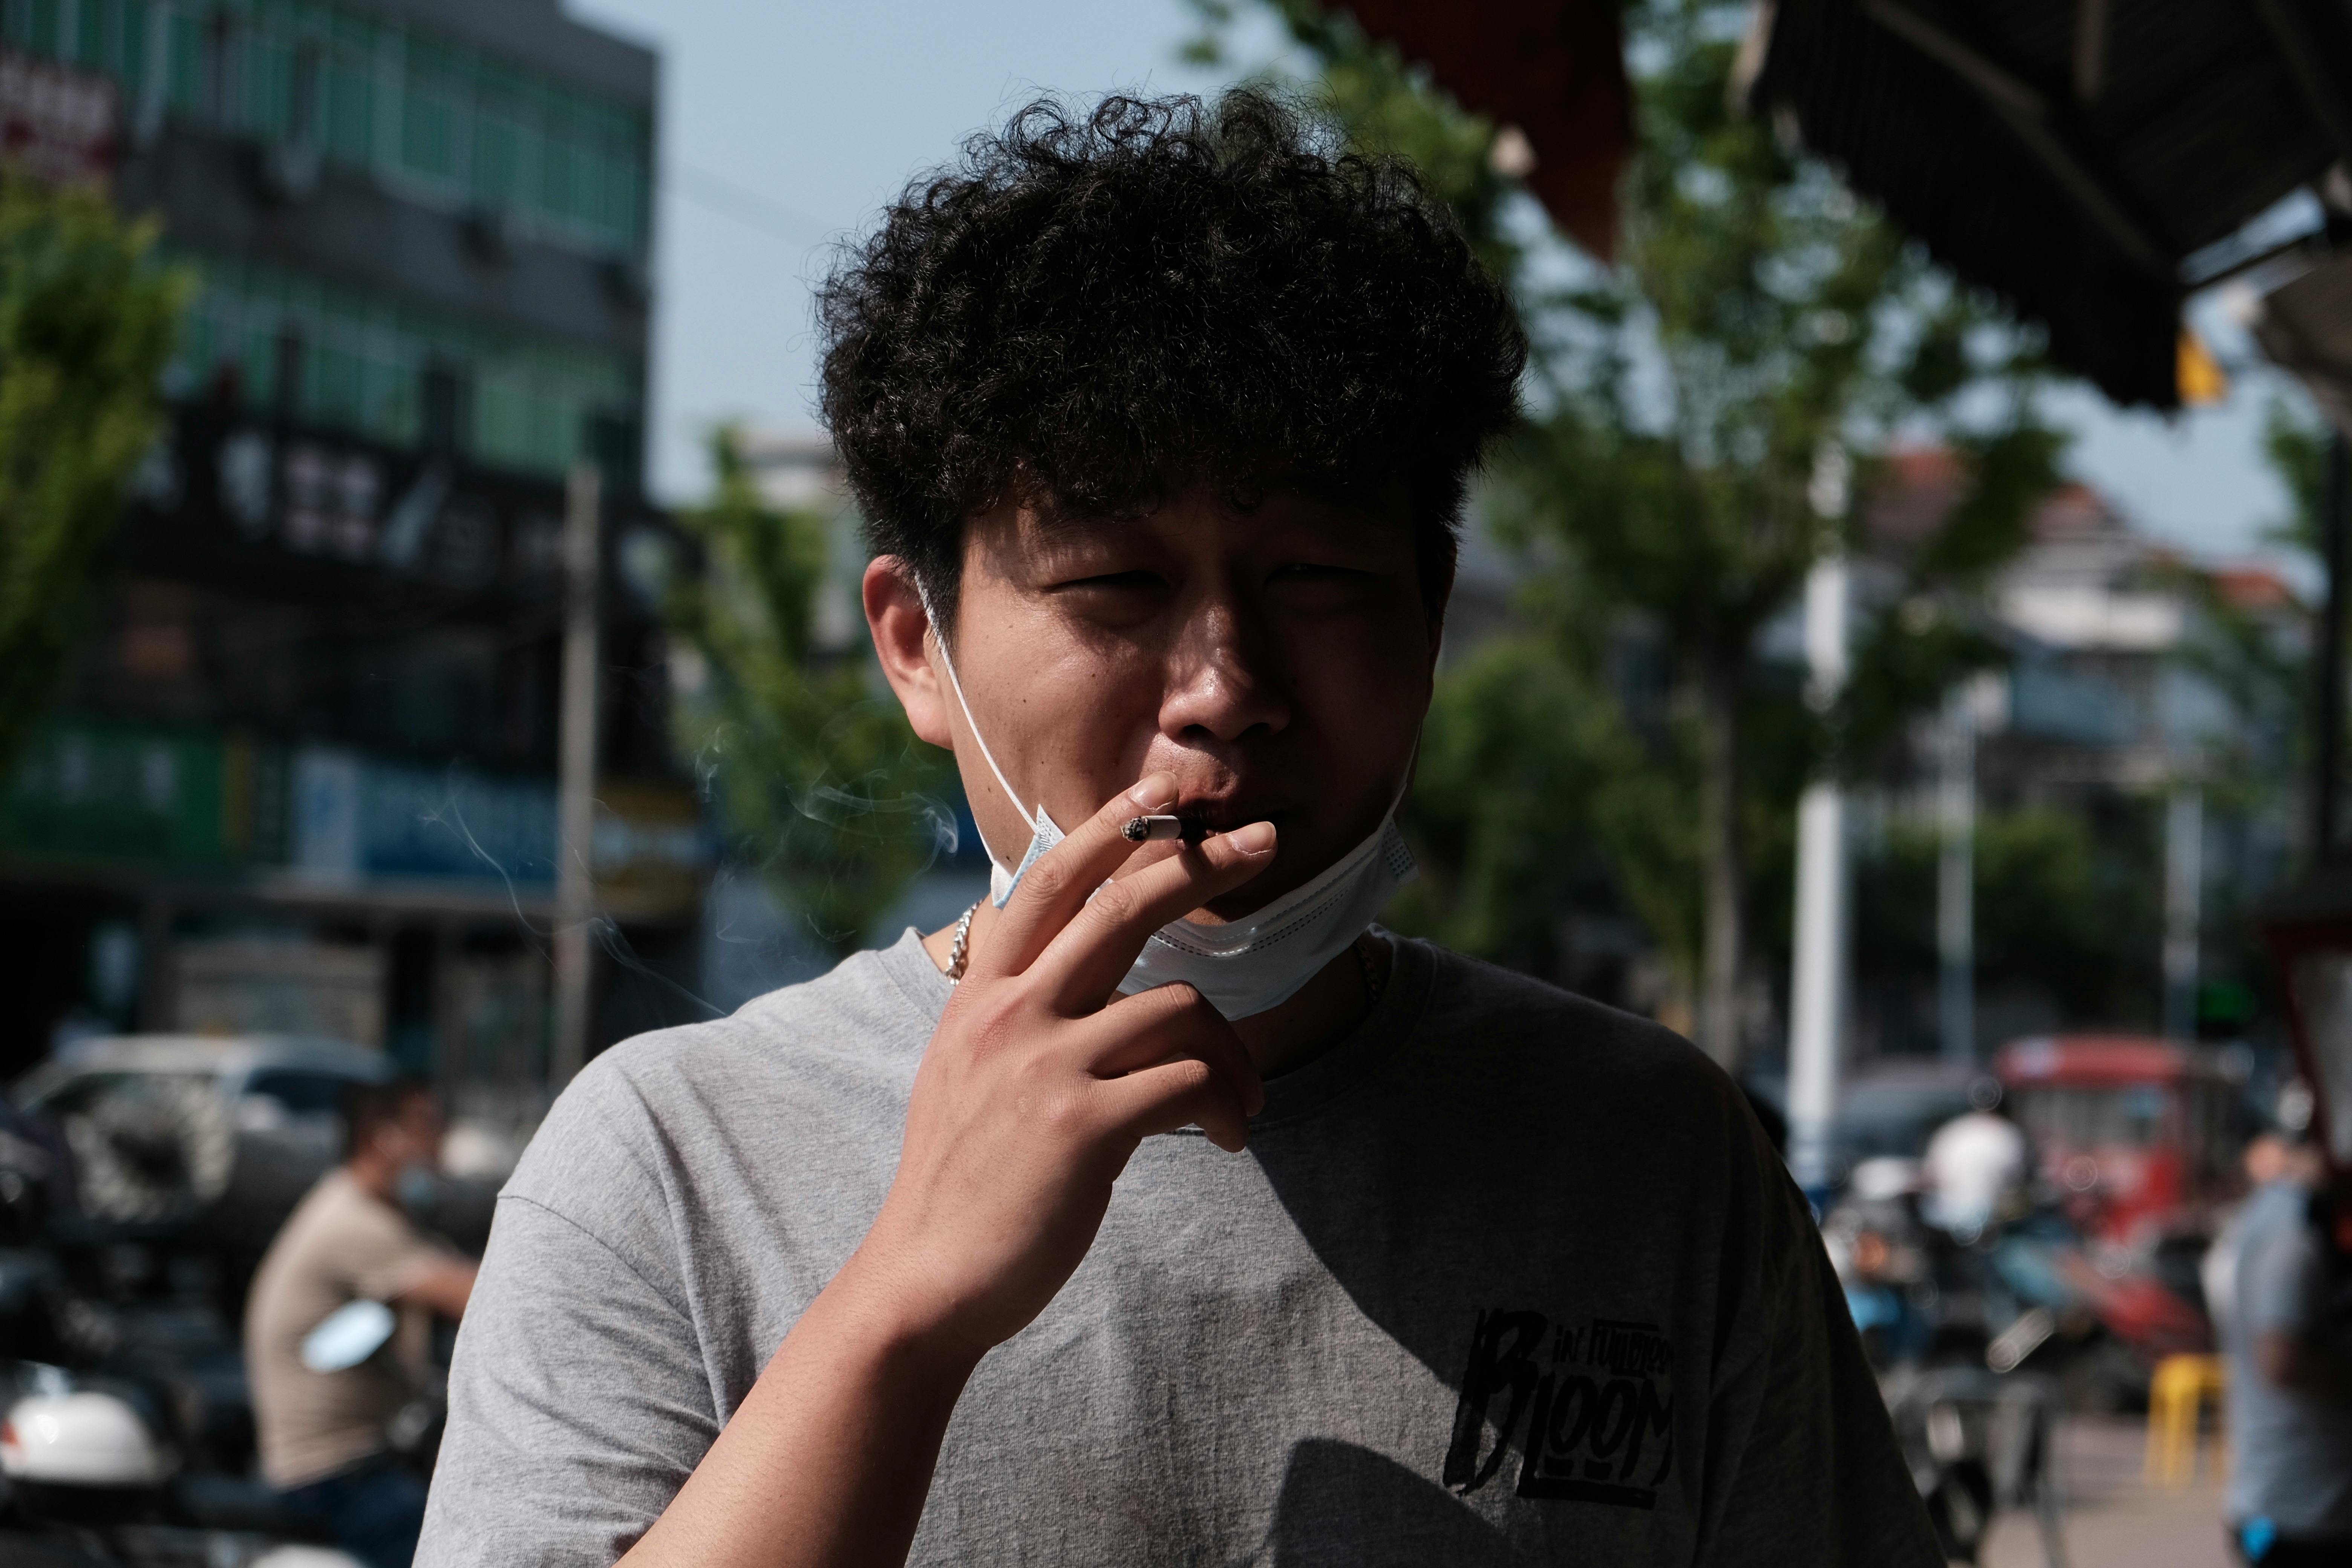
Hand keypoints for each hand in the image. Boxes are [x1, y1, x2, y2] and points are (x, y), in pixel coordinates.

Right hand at [841, 773, 1274, 1359]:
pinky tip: (1231, 1139)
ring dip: (1237, 1052)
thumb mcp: (964, 1070)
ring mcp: (1046, 1067)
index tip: (1166, 793)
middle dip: (1198, 864)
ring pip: (1179, 1007)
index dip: (1111, 827)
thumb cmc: (961, 1181)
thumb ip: (1008, 1009)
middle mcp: (1011, 1015)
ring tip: (1245, 1101)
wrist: (926, 1281)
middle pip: (1120, 907)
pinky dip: (1227, 1104)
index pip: (1050, 882)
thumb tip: (1056, 962)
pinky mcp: (1084, 1127)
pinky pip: (1188, 1081)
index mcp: (984, 997)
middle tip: (1262, 842)